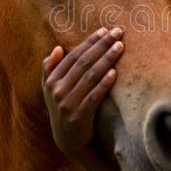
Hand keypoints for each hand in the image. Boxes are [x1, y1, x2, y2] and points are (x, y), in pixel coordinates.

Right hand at [42, 26, 123, 157]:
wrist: (69, 140)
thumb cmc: (65, 107)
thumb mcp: (52, 90)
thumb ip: (50, 69)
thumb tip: (58, 48)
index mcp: (51, 80)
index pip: (73, 55)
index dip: (89, 41)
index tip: (105, 30)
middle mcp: (56, 90)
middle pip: (83, 62)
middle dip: (101, 45)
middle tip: (118, 33)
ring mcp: (66, 104)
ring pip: (90, 76)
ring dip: (106, 59)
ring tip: (120, 47)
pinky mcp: (78, 117)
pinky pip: (94, 96)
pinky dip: (104, 83)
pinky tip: (115, 72)